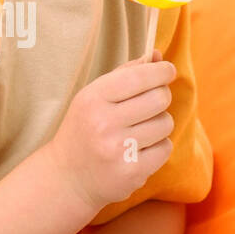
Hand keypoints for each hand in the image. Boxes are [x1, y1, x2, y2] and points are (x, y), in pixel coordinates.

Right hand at [45, 49, 176, 214]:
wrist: (67, 177)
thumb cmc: (85, 130)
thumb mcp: (94, 97)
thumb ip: (125, 74)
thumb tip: (158, 56)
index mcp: (93, 99)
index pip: (138, 77)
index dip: (161, 71)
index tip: (168, 70)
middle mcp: (103, 123)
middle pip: (159, 98)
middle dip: (162, 97)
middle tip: (154, 102)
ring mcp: (118, 149)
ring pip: (165, 123)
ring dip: (160, 124)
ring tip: (142, 130)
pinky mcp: (131, 172)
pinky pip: (165, 148)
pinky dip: (158, 146)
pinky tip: (141, 149)